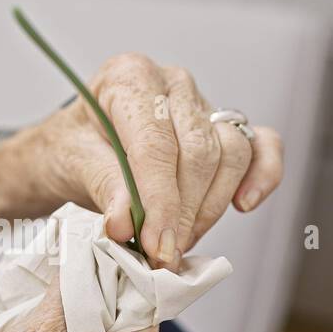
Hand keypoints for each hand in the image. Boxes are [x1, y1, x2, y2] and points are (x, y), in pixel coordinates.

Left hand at [32, 53, 284, 268]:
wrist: (73, 150)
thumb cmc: (70, 149)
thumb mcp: (72, 164)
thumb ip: (104, 187)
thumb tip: (128, 223)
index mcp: (130, 77)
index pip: (157, 145)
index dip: (160, 202)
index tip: (156, 246)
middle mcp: (172, 83)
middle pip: (200, 152)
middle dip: (183, 213)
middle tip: (162, 254)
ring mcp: (203, 103)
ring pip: (232, 155)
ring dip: (210, 208)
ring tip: (179, 241)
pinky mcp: (226, 127)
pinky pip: (261, 146)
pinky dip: (262, 176)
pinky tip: (244, 204)